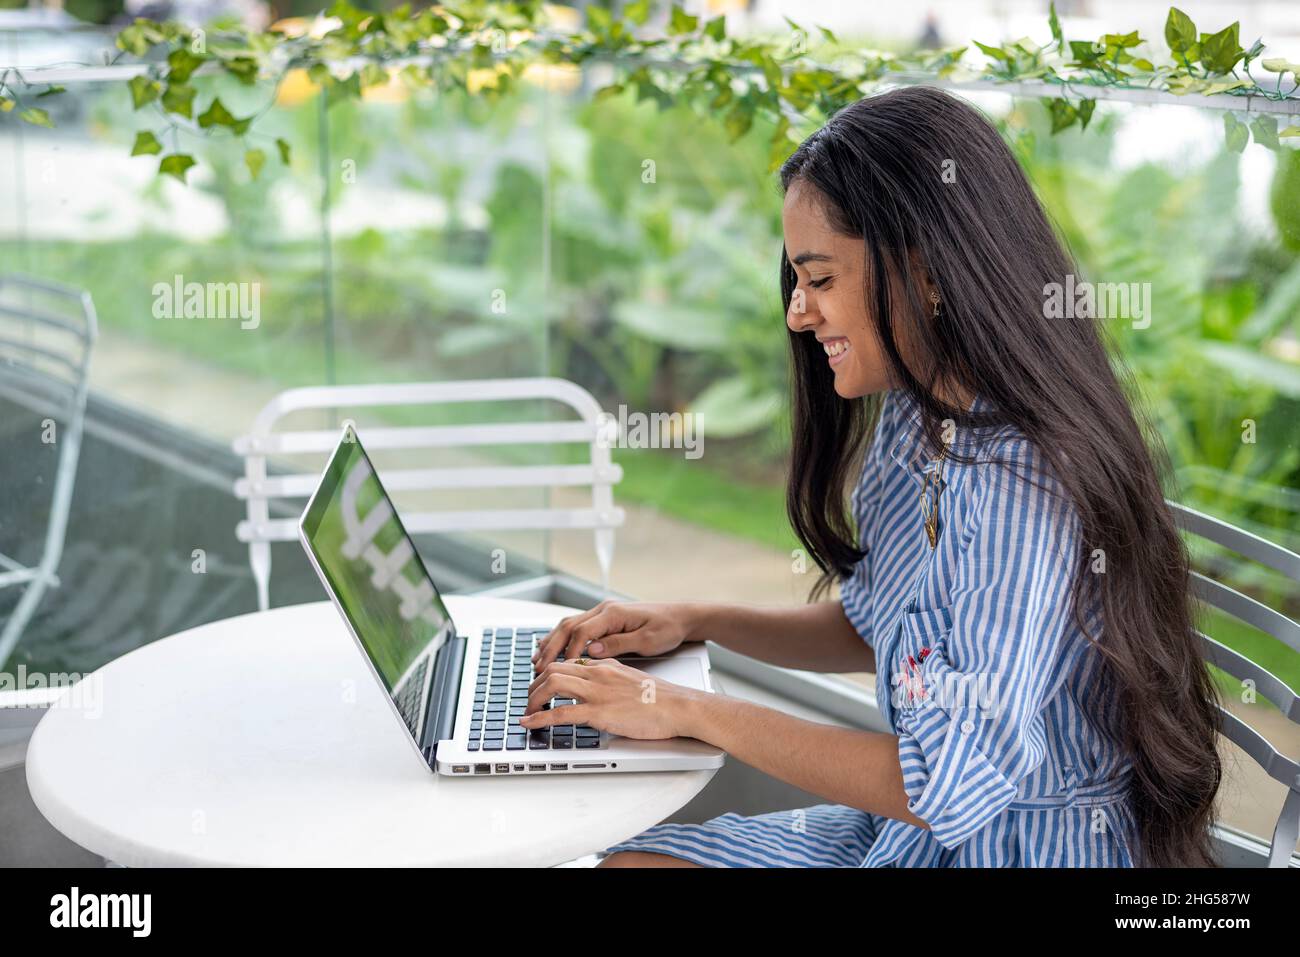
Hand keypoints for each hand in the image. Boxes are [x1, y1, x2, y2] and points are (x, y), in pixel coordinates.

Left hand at [520, 657, 702, 739]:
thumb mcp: (631, 679)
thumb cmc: (661, 698)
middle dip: (535, 684)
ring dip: (533, 697)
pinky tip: (530, 723)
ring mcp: (598, 691)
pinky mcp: (599, 712)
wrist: (679, 706)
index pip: (567, 661)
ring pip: (552, 683)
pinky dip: (540, 718)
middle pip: (553, 668)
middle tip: (530, 698)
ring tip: (527, 710)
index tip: (540, 683)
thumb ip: (611, 679)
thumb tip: (597, 688)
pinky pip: (561, 713)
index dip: (548, 672)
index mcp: (606, 665)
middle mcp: (598, 673)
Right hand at [532, 600, 696, 670]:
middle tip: (537, 669)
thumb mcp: (647, 640)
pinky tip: (553, 649)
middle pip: (568, 627)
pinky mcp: (605, 619)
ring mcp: (603, 613)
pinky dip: (562, 639)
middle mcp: (605, 610)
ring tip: (537, 661)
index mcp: (613, 614)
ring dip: (551, 642)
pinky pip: (576, 628)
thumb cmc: (668, 628)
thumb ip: (618, 644)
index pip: (581, 632)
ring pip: (568, 626)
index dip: (568, 652)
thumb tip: (591, 650)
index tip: (558, 671)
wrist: (682, 616)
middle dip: (550, 648)